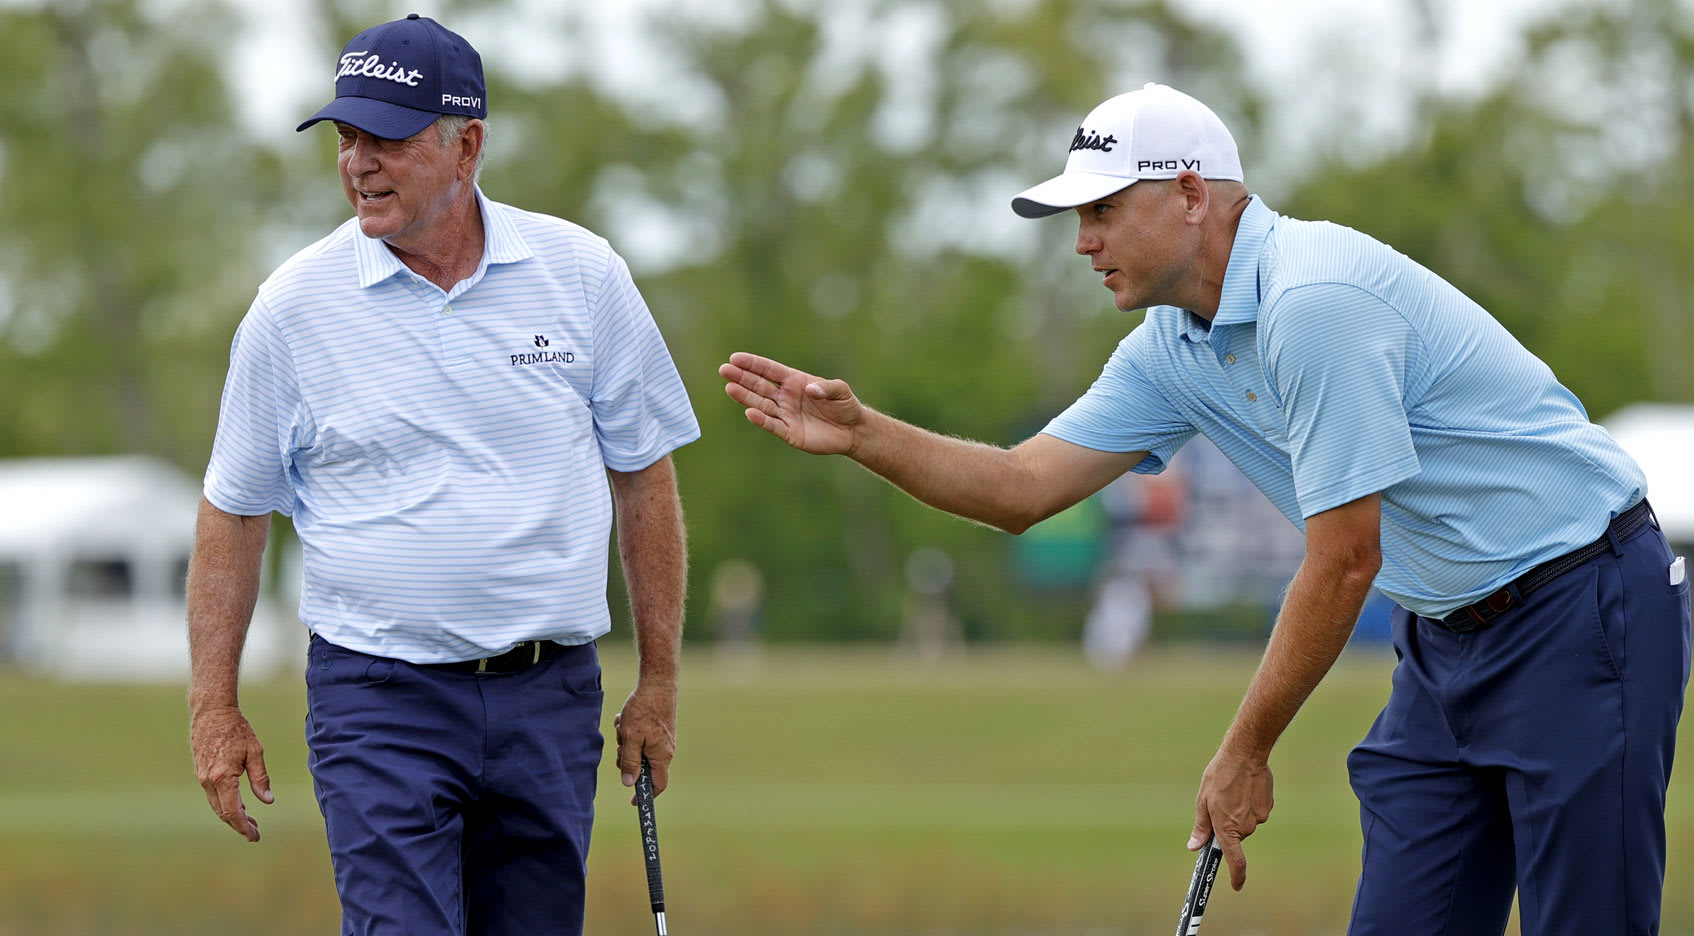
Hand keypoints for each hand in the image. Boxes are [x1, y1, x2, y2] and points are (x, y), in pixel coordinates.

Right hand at [190, 705, 272, 841]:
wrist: (212, 712)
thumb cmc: (237, 729)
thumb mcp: (254, 752)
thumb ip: (260, 778)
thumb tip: (268, 800)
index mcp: (222, 777)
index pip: (232, 811)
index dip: (243, 826)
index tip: (254, 836)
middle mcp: (208, 780)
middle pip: (223, 812)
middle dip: (239, 824)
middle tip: (255, 832)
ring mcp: (202, 777)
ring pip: (216, 805)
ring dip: (232, 815)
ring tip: (250, 820)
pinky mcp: (201, 772)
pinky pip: (213, 795)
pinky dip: (225, 803)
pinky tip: (239, 804)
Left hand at [614, 680, 677, 804]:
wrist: (658, 683)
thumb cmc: (644, 710)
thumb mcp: (631, 738)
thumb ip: (630, 762)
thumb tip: (629, 783)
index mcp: (661, 756)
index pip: (658, 785)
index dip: (646, 795)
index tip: (634, 801)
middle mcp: (665, 750)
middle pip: (644, 767)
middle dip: (628, 760)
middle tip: (620, 747)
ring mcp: (663, 739)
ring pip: (640, 750)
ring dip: (627, 742)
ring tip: (623, 726)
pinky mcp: (660, 729)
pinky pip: (642, 738)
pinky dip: (631, 733)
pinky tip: (625, 720)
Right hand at [720, 352, 863, 455]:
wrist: (852, 430)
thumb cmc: (845, 406)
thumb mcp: (840, 390)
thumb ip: (826, 387)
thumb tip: (809, 389)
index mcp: (794, 381)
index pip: (769, 370)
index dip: (752, 364)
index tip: (735, 358)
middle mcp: (785, 397)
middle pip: (759, 386)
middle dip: (741, 377)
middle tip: (724, 370)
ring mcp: (785, 414)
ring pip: (760, 404)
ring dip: (745, 397)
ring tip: (729, 388)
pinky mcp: (789, 432)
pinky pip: (772, 425)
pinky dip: (761, 420)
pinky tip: (749, 413)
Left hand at [1189, 747, 1273, 890]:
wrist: (1245, 754)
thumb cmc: (1219, 775)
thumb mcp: (1203, 800)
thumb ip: (1201, 827)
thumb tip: (1194, 846)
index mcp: (1226, 828)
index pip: (1234, 860)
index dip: (1237, 876)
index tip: (1237, 886)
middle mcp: (1245, 827)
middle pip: (1235, 836)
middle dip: (1227, 825)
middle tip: (1220, 803)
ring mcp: (1258, 818)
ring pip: (1245, 823)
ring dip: (1238, 812)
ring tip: (1233, 790)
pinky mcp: (1267, 807)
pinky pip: (1256, 812)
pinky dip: (1249, 804)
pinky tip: (1244, 787)